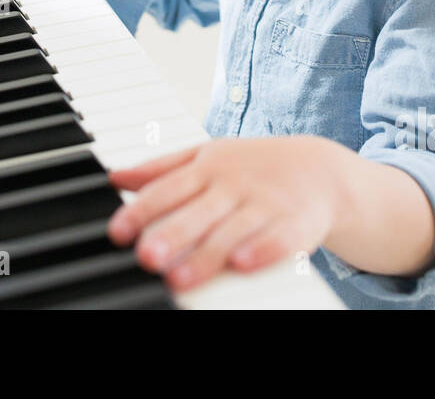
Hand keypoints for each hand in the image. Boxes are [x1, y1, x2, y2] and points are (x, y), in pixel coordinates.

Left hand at [106, 136, 342, 291]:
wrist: (320, 169)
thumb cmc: (252, 166)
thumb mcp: (206, 156)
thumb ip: (161, 168)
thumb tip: (115, 176)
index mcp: (207, 168)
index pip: (169, 189)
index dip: (142, 211)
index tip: (117, 233)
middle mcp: (234, 186)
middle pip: (198, 212)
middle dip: (172, 235)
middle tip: (146, 258)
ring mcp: (266, 204)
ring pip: (233, 232)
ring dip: (207, 255)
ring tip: (179, 278)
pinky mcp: (296, 224)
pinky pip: (278, 240)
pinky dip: (261, 251)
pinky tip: (242, 264)